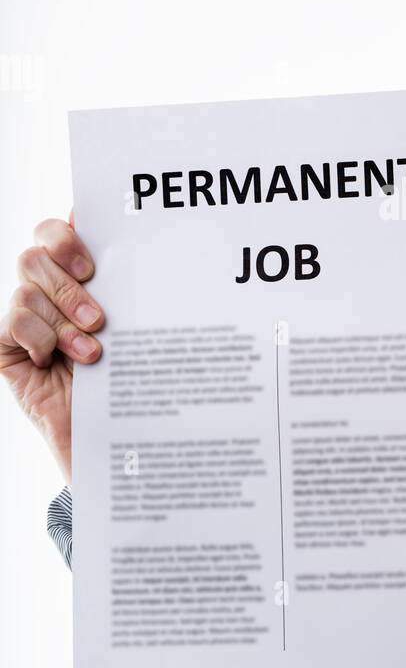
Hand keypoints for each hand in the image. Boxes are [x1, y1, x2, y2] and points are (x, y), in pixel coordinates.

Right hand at [0, 207, 103, 485]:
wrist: (109, 436)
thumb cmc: (125, 379)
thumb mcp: (128, 328)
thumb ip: (120, 288)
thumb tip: (131, 241)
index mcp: (73, 277)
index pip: (54, 231)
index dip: (66, 235)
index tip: (93, 262)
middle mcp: (43, 292)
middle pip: (35, 254)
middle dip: (68, 283)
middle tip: (99, 317)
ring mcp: (21, 318)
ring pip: (26, 287)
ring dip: (62, 319)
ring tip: (91, 351)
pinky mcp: (5, 346)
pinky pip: (13, 320)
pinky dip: (40, 338)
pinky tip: (56, 361)